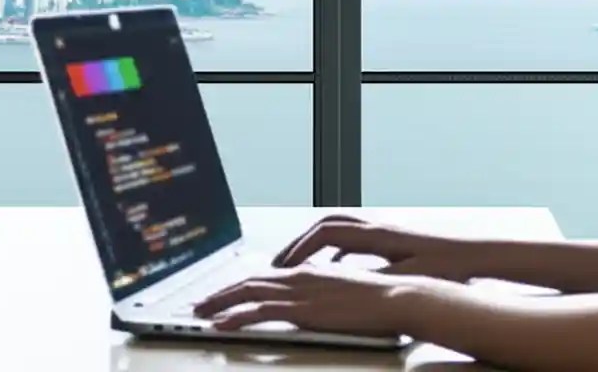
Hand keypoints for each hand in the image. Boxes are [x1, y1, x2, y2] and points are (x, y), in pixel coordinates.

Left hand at [193, 266, 417, 334]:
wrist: (396, 297)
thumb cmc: (378, 300)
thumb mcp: (344, 293)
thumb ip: (323, 295)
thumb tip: (311, 303)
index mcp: (307, 272)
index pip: (264, 276)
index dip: (240, 284)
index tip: (224, 293)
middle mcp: (298, 277)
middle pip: (249, 281)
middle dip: (222, 292)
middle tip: (201, 302)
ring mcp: (298, 292)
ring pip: (247, 293)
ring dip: (220, 302)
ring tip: (201, 312)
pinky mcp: (301, 309)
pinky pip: (258, 311)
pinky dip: (235, 316)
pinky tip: (221, 324)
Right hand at [272, 214, 479, 282]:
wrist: (477, 254)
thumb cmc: (449, 265)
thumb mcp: (410, 277)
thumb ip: (376, 278)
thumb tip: (346, 283)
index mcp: (378, 234)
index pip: (326, 233)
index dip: (300, 249)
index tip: (283, 267)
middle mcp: (376, 227)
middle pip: (325, 225)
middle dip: (298, 244)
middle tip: (278, 264)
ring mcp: (383, 231)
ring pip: (338, 229)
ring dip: (314, 245)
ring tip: (298, 264)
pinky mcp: (392, 240)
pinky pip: (352, 239)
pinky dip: (334, 250)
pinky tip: (333, 267)